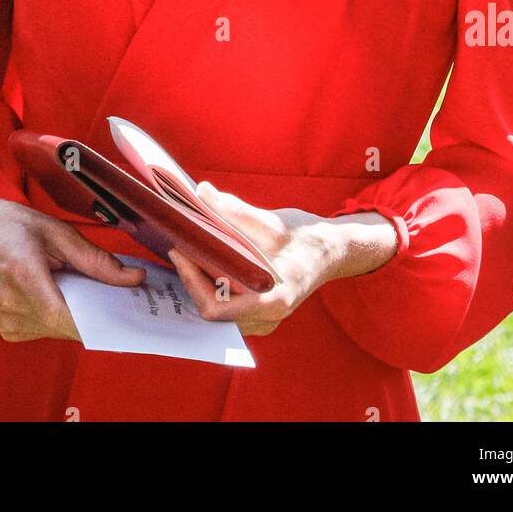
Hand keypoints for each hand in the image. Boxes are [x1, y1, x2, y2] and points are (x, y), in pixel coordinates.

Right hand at [0, 186, 145, 341]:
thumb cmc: (9, 225)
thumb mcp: (57, 232)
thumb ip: (96, 259)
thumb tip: (133, 279)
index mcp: (21, 275)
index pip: (65, 316)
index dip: (97, 318)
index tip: (121, 309)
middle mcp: (9, 304)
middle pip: (65, 325)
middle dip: (93, 312)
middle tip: (112, 293)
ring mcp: (4, 320)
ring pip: (56, 330)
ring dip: (75, 314)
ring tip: (81, 286)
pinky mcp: (5, 328)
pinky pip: (43, 330)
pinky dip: (58, 316)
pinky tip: (59, 293)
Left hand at [167, 181, 397, 337]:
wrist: (332, 250)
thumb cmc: (306, 236)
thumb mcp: (272, 222)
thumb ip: (236, 211)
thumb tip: (202, 191)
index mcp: (273, 300)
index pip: (217, 308)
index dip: (193, 282)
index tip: (182, 252)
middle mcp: (268, 318)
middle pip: (213, 312)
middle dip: (192, 280)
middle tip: (180, 246)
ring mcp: (264, 320)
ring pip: (218, 313)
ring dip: (200, 284)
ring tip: (189, 252)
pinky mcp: (260, 314)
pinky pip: (228, 308)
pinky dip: (212, 287)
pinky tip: (206, 263)